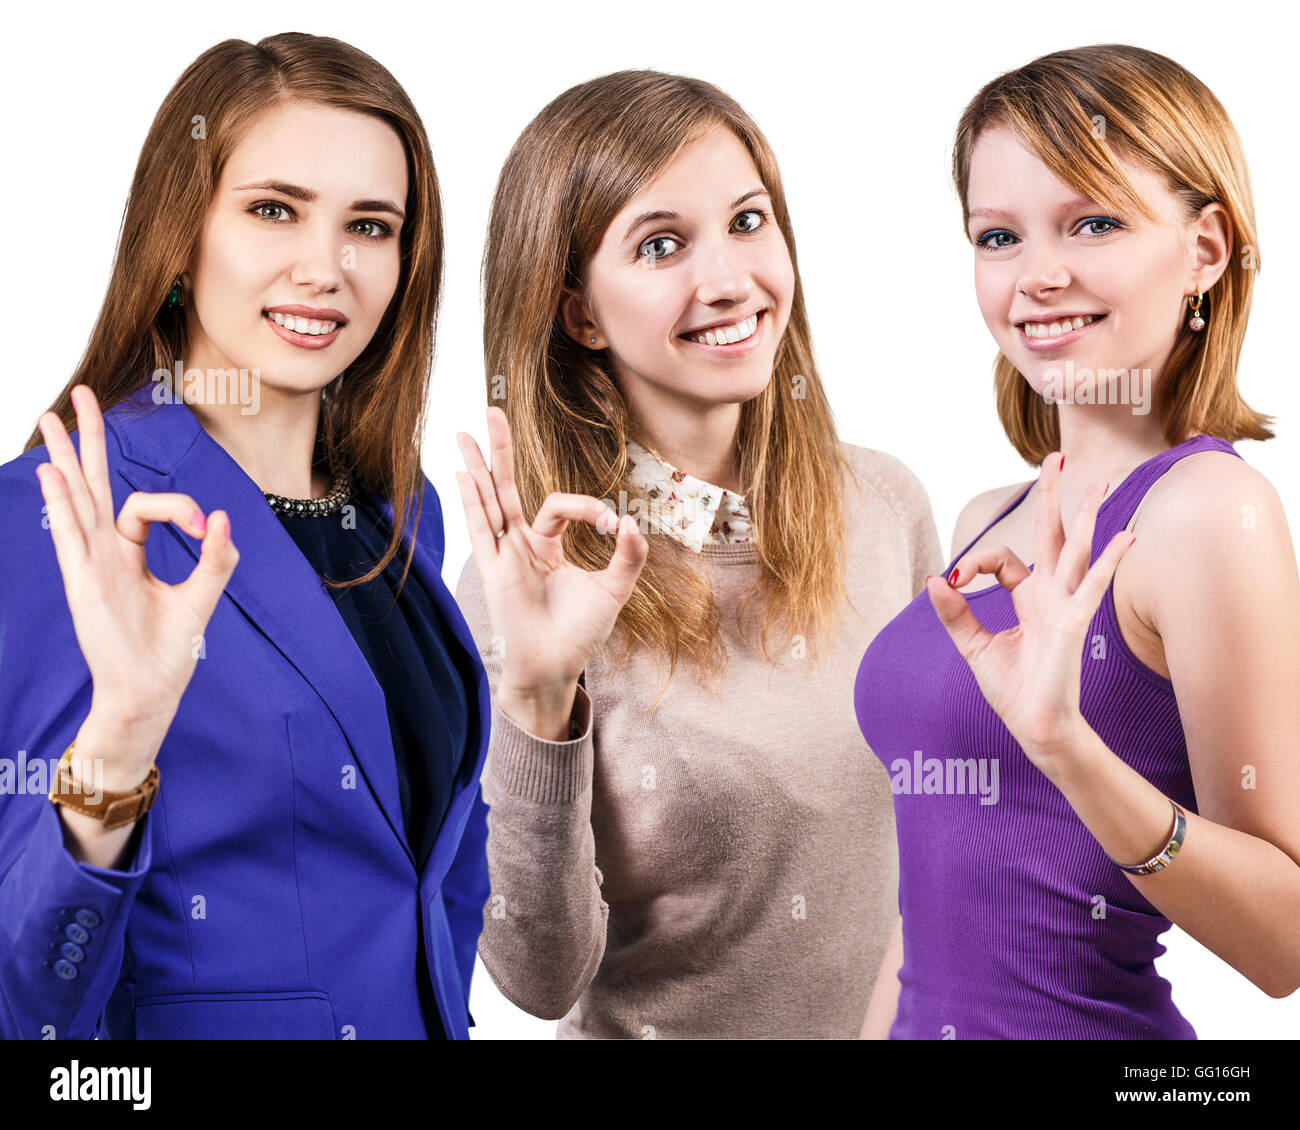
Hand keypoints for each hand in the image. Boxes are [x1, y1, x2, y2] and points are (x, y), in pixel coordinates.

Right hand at [35, 385, 240, 770]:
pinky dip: (61, 503)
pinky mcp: (83, 582)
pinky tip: (51, 471)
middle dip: (87, 440)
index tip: (203, 525)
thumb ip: (216, 558)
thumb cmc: (169, 649)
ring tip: (51, 417)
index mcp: (129, 552)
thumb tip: (221, 517)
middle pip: (91, 484)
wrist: (149, 690)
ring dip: (64, 458)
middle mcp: (104, 551)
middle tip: (80, 395)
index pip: (144, 506)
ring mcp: (89, 564)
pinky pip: (69, 534)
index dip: (177, 506)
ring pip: (74, 499)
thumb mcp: (202, 596)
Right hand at [455, 406, 646, 700]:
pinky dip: (473, 501)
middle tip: (492, 410)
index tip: (612, 524)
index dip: (586, 507)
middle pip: (506, 487)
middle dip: (501, 449)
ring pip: (489, 500)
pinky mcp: (494, 571)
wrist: (556, 667)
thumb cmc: (580, 633)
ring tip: (466, 429)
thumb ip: (628, 556)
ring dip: (479, 465)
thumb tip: (632, 522)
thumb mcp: (614, 589)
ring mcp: (503, 556)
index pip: (557, 507)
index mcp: (545, 547)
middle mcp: (519, 546)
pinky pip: (482, 529)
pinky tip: (463, 473)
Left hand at [924, 451, 1135, 771]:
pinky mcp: (1075, 623)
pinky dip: (1109, 560)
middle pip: (1051, 534)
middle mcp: (1050, 595)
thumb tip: (934, 579)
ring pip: (1077, 550)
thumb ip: (954, 614)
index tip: (953, 582)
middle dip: (1052, 496)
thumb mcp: (973, 647)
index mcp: (1026, 598)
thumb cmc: (1012, 691)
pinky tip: (1127, 536)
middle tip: (1056, 456)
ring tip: (1100, 481)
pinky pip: (1093, 585)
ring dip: (1087, 515)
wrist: (1036, 727)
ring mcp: (1066, 606)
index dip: (975, 563)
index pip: (1003, 559)